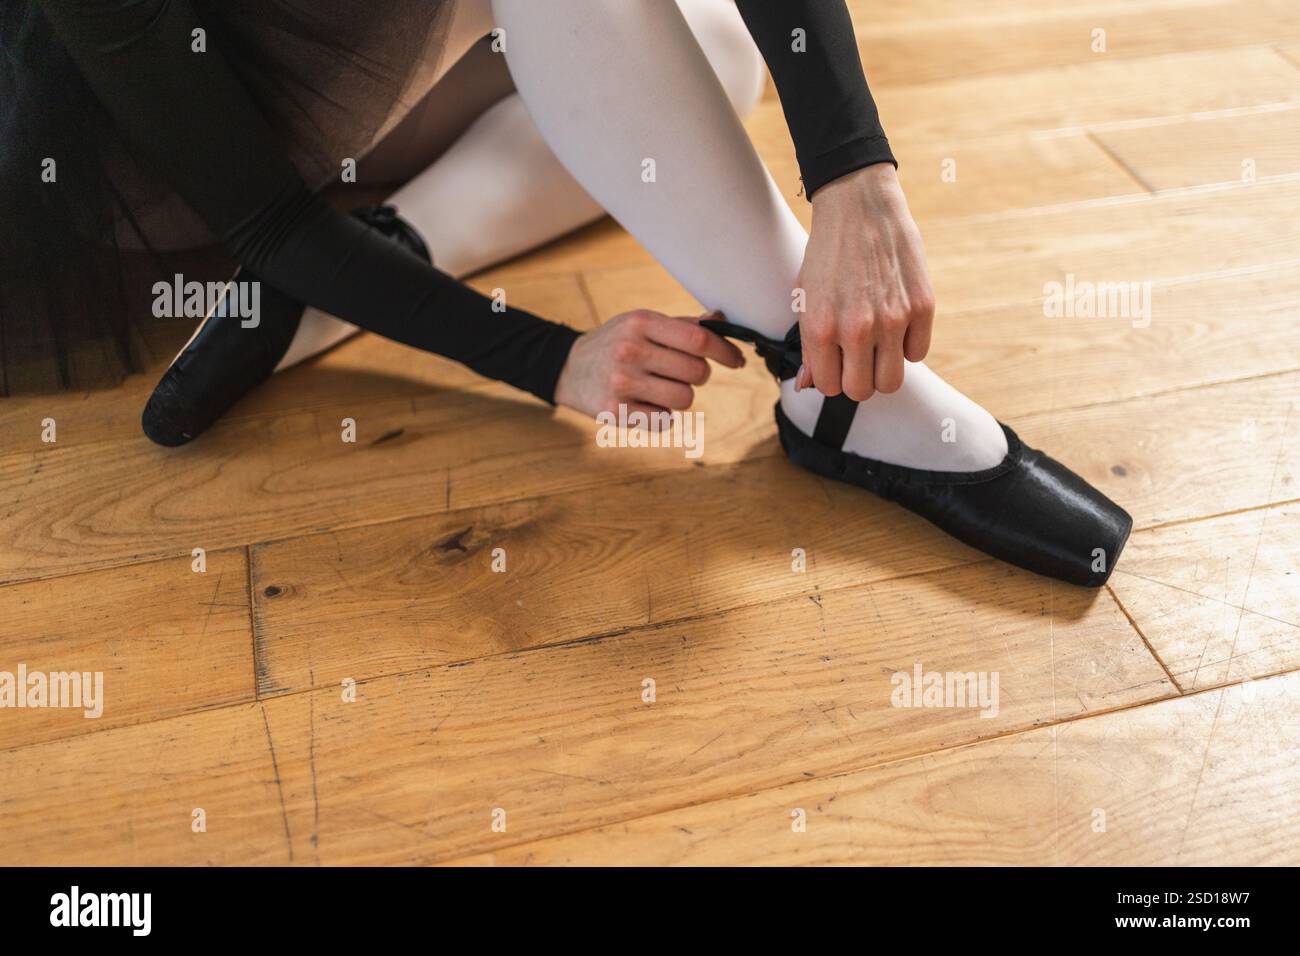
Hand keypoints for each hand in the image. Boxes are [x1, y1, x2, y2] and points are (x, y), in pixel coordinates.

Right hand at [553, 309, 745, 422]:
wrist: (570, 369)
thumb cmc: (616, 343)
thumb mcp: (643, 324)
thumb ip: (682, 325)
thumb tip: (721, 320)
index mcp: (641, 322)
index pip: (699, 340)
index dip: (726, 352)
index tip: (737, 361)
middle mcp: (631, 350)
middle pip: (697, 372)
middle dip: (698, 375)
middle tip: (680, 372)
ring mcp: (622, 382)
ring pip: (685, 399)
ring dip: (680, 396)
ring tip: (659, 387)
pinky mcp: (616, 412)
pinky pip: (665, 420)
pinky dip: (662, 415)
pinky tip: (645, 404)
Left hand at [795, 163, 934, 400]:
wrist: (859, 205)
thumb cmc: (827, 253)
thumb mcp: (806, 298)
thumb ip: (808, 347)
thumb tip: (809, 384)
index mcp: (821, 328)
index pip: (829, 387)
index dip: (832, 377)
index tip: (836, 362)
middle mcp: (857, 329)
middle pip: (862, 391)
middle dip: (858, 379)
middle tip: (857, 358)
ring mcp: (893, 318)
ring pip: (892, 381)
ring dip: (883, 370)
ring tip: (878, 349)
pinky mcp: (922, 306)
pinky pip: (918, 354)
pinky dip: (908, 346)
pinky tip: (897, 325)